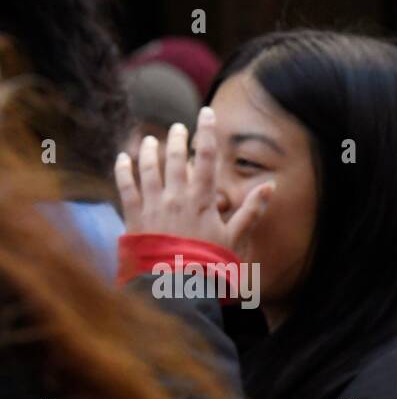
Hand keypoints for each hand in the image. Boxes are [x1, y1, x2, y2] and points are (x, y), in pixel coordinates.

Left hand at [115, 107, 273, 257]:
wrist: (176, 285)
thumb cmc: (210, 263)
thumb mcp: (235, 238)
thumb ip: (251, 210)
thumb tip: (271, 186)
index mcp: (201, 199)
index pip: (205, 157)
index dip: (206, 132)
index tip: (206, 113)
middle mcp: (175, 196)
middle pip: (174, 158)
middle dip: (176, 139)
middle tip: (178, 128)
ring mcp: (153, 205)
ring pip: (148, 168)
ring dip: (150, 151)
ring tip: (151, 139)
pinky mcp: (135, 217)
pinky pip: (126, 187)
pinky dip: (123, 170)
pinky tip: (123, 158)